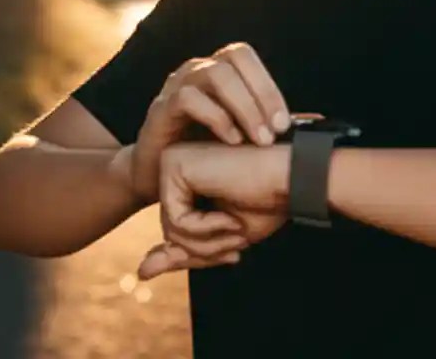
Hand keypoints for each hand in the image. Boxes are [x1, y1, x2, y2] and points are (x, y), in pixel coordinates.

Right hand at [129, 42, 292, 204]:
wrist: (159, 177)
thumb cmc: (203, 153)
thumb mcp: (242, 136)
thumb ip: (271, 125)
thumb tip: (316, 123)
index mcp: (218, 70)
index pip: (246, 58)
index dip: (269, 86)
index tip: (286, 124)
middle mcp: (197, 69)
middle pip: (233, 58)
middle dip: (261, 94)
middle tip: (276, 131)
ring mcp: (176, 85)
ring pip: (214, 74)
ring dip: (243, 107)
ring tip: (257, 139)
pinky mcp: (161, 108)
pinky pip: (189, 99)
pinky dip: (216, 118)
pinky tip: (231, 141)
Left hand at [137, 142, 291, 279]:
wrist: (294, 177)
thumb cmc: (268, 202)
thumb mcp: (221, 237)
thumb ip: (183, 252)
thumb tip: (141, 271)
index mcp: (188, 180)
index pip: (177, 232)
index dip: (206, 250)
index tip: (235, 248)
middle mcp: (175, 167)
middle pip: (170, 231)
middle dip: (205, 248)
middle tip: (237, 238)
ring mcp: (172, 163)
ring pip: (170, 229)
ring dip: (208, 242)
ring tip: (236, 227)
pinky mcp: (175, 166)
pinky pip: (177, 220)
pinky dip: (206, 229)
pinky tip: (229, 214)